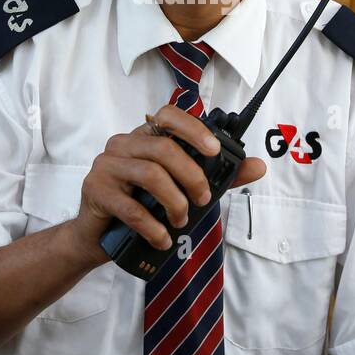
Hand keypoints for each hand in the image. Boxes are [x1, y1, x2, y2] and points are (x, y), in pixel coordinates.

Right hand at [65, 103, 265, 269]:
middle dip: (192, 177)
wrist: (97, 239)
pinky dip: (153, 227)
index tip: (214, 152)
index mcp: (144, 137)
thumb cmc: (140, 207)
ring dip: (174, 202)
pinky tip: (162, 239)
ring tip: (181, 221)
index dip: (193, 130)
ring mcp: (106, 166)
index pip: (168, 115)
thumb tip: (258, 166)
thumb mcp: (181, 190)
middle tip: (202, 201)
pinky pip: (131, 207)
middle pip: (164, 149)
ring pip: (150, 174)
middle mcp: (122, 145)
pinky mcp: (95, 190)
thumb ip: (218, 177)